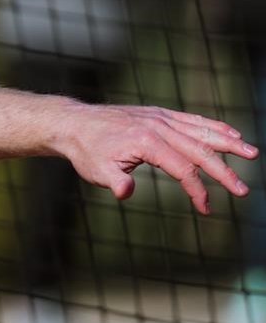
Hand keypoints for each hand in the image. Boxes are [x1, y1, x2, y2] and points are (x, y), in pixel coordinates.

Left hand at [59, 104, 256, 214]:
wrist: (75, 124)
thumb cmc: (87, 151)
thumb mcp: (96, 172)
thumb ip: (115, 182)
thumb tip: (125, 192)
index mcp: (147, 143)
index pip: (183, 169)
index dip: (197, 190)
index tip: (205, 208)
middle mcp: (159, 127)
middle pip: (200, 150)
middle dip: (224, 172)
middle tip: (243, 190)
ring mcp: (161, 118)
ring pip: (202, 131)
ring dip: (229, 143)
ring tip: (252, 153)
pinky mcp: (160, 114)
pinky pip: (193, 120)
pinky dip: (214, 126)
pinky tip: (232, 134)